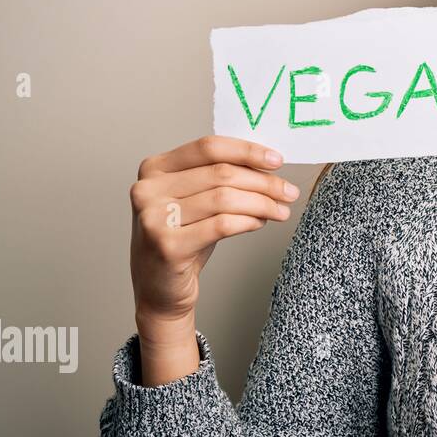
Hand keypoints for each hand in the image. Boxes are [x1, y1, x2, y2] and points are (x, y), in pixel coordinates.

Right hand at [129, 135, 298, 323]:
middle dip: (264, 182)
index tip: (277, 160)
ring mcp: (154, 218)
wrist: (159, 289)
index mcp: (154, 168)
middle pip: (221, 173)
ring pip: (224, 198)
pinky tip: (259, 223)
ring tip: (280, 211)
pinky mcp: (167, 245)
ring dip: (262, 203)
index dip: (248, 151)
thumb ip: (219, 176)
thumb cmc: (183, 239)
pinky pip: (221, 225)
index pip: (209, 147)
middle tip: (289, 192)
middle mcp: (147, 189)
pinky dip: (248, 222)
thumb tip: (267, 162)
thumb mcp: (195, 200)